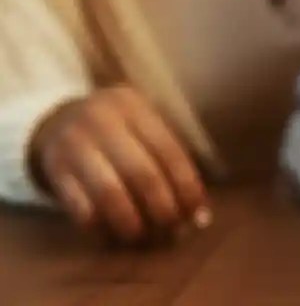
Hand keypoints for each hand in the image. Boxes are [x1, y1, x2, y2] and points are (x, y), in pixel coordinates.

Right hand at [29, 86, 209, 244]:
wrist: (56, 121)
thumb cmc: (118, 131)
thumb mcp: (143, 127)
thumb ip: (170, 162)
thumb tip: (199, 216)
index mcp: (134, 106)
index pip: (170, 152)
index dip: (187, 187)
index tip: (197, 215)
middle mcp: (102, 120)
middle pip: (142, 173)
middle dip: (163, 209)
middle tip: (173, 232)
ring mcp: (74, 144)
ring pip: (110, 193)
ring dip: (132, 223)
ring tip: (144, 238)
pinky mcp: (54, 170)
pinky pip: (80, 207)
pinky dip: (100, 228)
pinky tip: (113, 238)